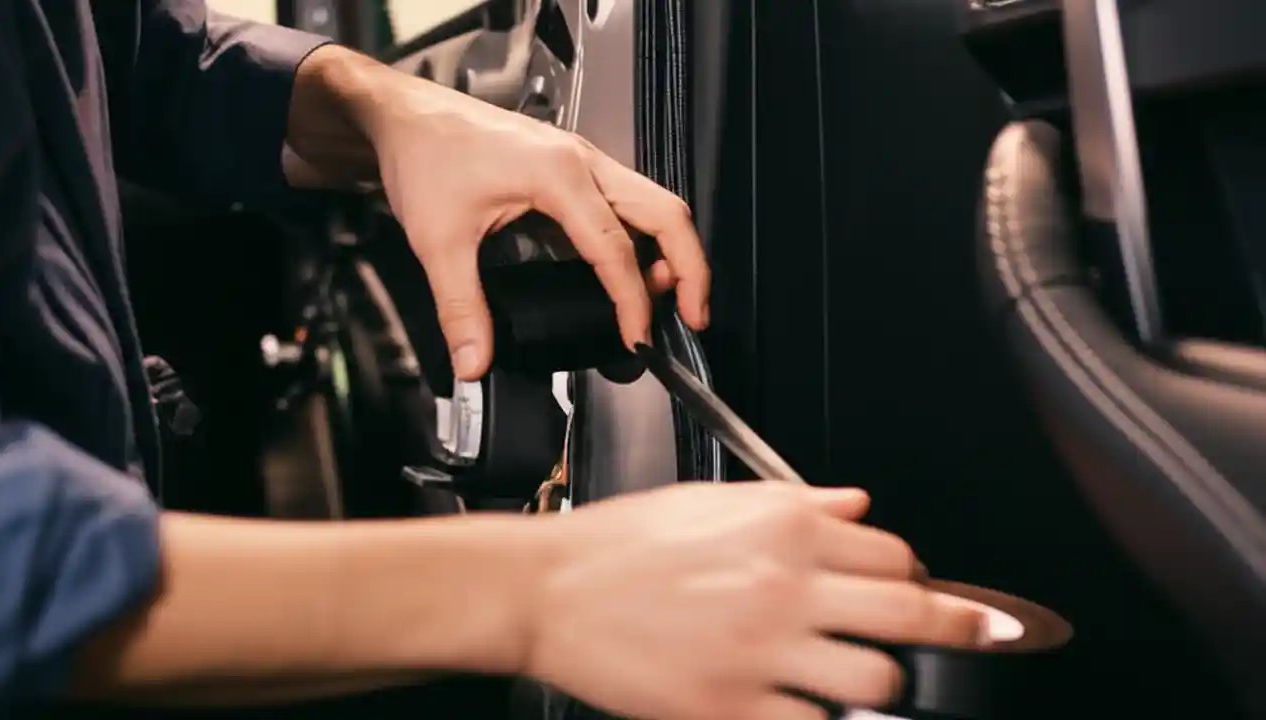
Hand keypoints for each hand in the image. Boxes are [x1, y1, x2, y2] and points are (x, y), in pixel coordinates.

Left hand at [353, 70, 709, 379]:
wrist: (407, 118)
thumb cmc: (425, 156)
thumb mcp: (438, 241)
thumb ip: (462, 308)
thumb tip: (476, 360)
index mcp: (559, 175)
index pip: (617, 249)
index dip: (633, 302)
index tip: (638, 340)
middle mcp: (583, 162)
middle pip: (666, 214)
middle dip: (690, 268)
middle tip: (694, 317)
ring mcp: (583, 162)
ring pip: (654, 205)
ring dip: (671, 252)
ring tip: (669, 302)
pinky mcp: (573, 169)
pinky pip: (627, 205)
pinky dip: (642, 241)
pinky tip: (628, 275)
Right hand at [526, 483, 983, 719]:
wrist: (549, 589)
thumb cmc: (620, 543)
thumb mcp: (711, 499)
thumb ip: (796, 502)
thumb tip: (858, 505)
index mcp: (782, 527)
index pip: (895, 552)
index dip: (915, 572)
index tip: (918, 586)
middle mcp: (783, 584)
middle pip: (912, 612)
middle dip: (958, 628)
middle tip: (980, 637)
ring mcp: (761, 651)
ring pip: (878, 681)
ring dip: (883, 684)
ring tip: (865, 679)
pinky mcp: (731, 707)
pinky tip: (808, 707)